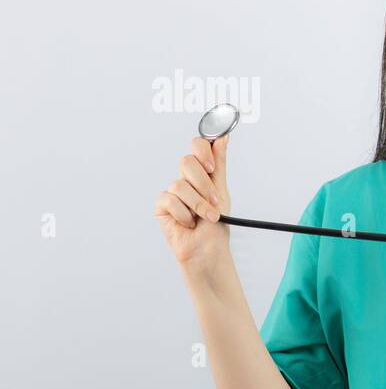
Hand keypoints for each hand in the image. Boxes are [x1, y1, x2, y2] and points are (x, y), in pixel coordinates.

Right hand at [155, 133, 232, 272]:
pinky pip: (170, 200)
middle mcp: (185, 179)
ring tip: (207, 217)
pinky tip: (188, 223)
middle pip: (186, 162)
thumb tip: (222, 138)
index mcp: (201, 173)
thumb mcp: (222, 191)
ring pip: (180, 185)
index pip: (197, 147)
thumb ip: (219, 165)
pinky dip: (184, 214)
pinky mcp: (161, 205)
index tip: (212, 166)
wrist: (208, 250)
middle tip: (215, 200)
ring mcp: (172, 192)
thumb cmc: (216, 224)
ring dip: (198, 204)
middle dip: (204, 184)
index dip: (203, 151)